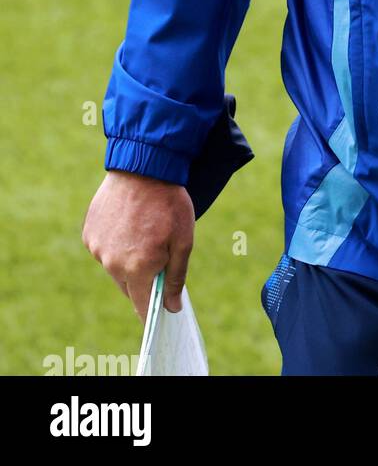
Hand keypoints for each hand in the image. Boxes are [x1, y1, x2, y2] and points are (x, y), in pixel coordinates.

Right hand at [82, 171, 193, 319]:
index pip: (142, 305)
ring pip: (115, 267)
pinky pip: (104, 249)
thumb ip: (176, 277)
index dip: (151, 312)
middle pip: (129, 286)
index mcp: (138, 268)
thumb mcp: (184, 240)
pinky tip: (127, 223)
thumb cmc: (169, 203)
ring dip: (128, 259)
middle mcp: (113, 263)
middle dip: (144, 278)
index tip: (159, 314)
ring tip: (143, 232)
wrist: (143, 166)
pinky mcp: (89, 233)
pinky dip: (115, 243)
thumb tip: (172, 307)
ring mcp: (98, 248)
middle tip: (159, 254)